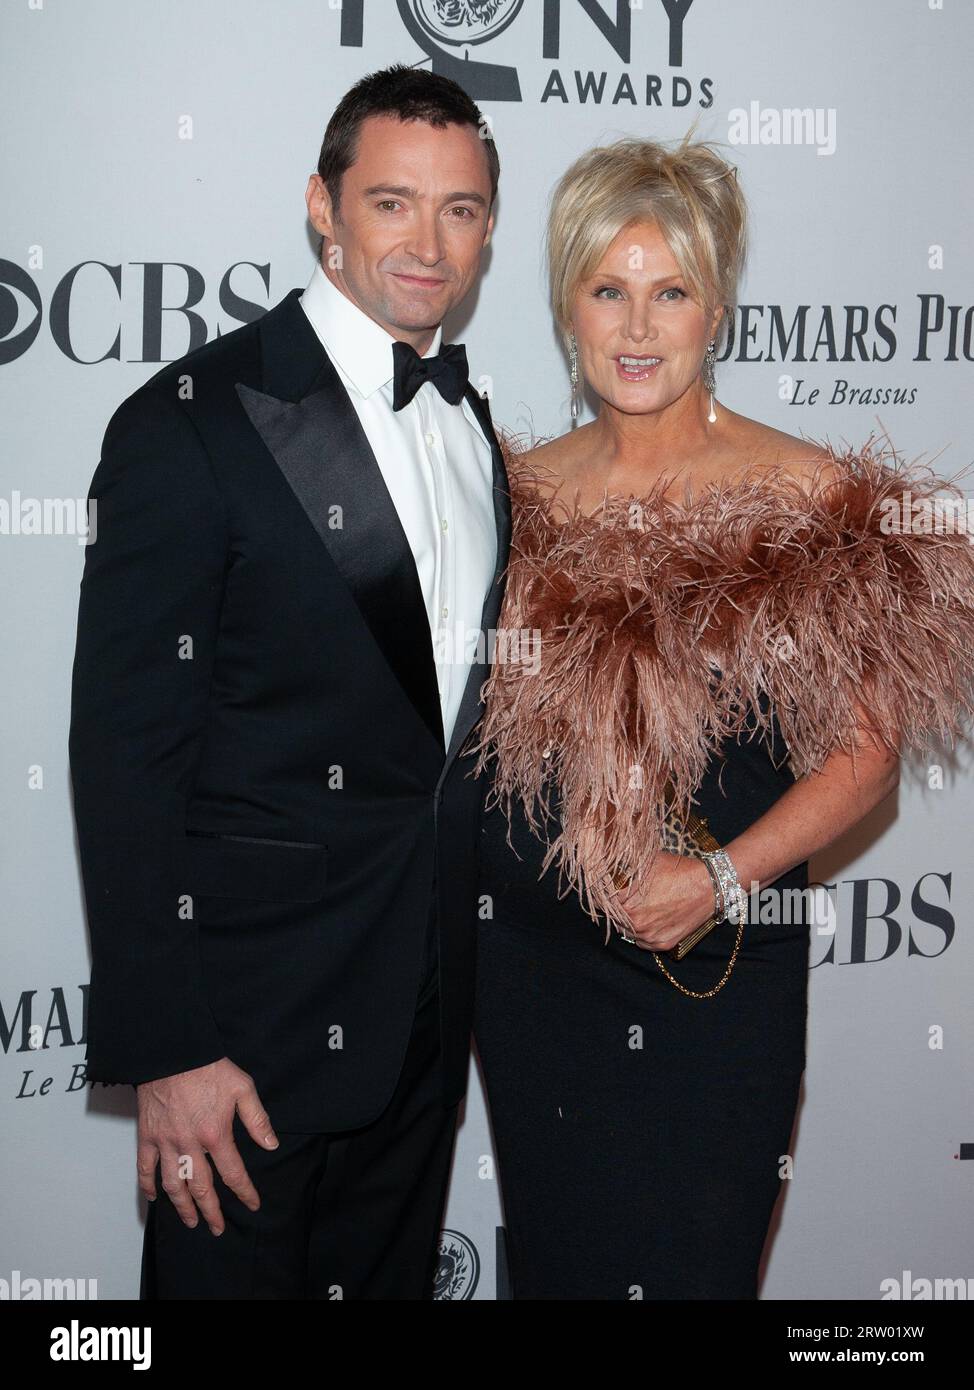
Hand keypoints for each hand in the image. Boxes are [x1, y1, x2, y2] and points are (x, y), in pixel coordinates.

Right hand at [136, 1057, 278, 1235]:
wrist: (172, 1052)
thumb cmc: (208, 1067)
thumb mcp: (242, 1088)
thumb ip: (257, 1119)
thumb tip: (271, 1145)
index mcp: (216, 1134)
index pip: (233, 1173)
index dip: (245, 1192)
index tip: (252, 1204)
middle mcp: (190, 1145)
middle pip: (201, 1188)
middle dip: (211, 1211)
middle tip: (216, 1228)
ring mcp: (166, 1142)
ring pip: (173, 1184)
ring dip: (182, 1207)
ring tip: (190, 1221)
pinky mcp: (147, 1136)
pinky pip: (145, 1168)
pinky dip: (148, 1186)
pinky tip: (154, 1198)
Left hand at [615, 851, 715, 951]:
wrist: (709, 885)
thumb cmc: (678, 870)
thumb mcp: (646, 863)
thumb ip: (624, 872)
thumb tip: (608, 871)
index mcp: (626, 903)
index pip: (604, 901)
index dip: (605, 893)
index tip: (607, 888)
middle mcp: (635, 924)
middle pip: (615, 918)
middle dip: (618, 907)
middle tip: (625, 897)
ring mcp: (650, 937)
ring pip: (629, 931)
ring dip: (630, 921)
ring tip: (641, 907)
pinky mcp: (664, 944)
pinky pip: (644, 942)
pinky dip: (644, 933)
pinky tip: (651, 918)